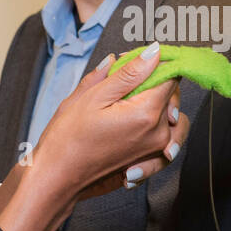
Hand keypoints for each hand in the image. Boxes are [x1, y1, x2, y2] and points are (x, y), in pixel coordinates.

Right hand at [37, 43, 187, 198]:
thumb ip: (129, 73)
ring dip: (158, 104)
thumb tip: (154, 52)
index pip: (170, 75)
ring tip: (130, 102)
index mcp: (146, 113)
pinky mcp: (150, 159)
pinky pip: (167, 137)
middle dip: (152, 81)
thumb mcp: (93, 96)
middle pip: (172, 95)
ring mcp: (156, 149)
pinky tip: (137, 122)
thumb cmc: (67, 138)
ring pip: (172, 115)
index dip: (154, 62)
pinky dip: (158, 126)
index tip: (134, 60)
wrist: (57, 178)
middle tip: (120, 81)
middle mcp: (158, 133)